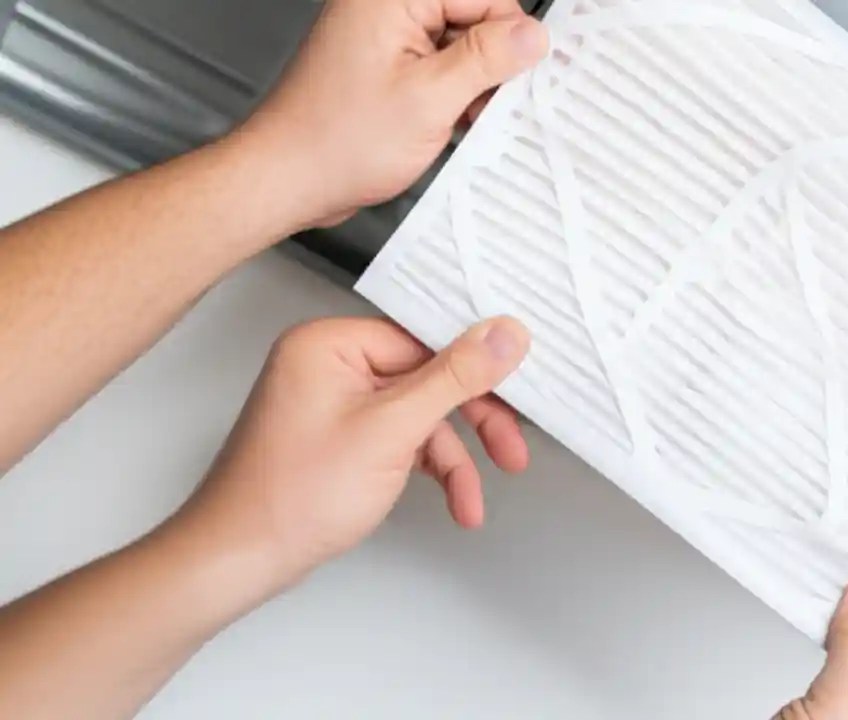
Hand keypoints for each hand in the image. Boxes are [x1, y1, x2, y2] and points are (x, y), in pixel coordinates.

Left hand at [171, 316, 530, 586]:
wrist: (239, 560)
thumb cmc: (291, 497)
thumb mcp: (391, 430)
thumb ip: (454, 378)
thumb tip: (503, 335)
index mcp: (330, 343)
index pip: (425, 337)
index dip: (475, 366)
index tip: (518, 383)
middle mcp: (330, 364)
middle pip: (428, 378)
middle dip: (472, 422)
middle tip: (510, 448)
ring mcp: (335, 403)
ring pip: (420, 416)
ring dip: (453, 459)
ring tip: (473, 499)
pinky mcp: (342, 437)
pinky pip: (401, 440)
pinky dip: (428, 469)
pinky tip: (453, 500)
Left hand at [235, 0, 548, 228]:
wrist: (289, 178)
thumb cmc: (337, 141)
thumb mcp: (430, 99)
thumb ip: (487, 59)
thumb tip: (533, 34)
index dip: (507, 37)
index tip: (515, 77)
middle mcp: (385, 5)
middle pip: (471, 15)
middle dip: (488, 63)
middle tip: (481, 106)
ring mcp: (384, 33)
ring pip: (459, 43)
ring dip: (471, 83)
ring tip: (457, 119)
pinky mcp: (384, 61)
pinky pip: (437, 64)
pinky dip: (452, 93)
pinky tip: (447, 122)